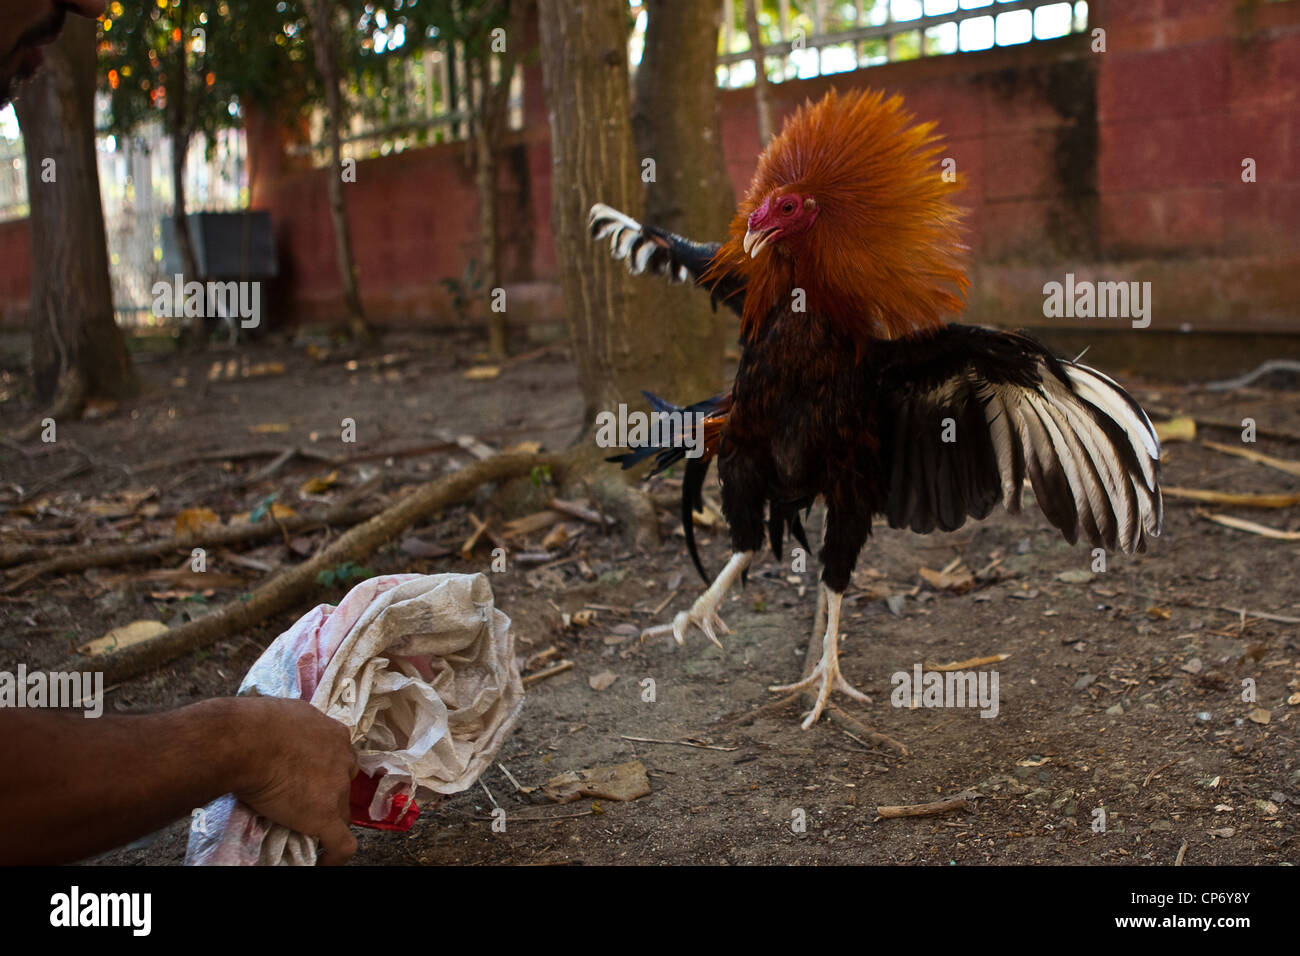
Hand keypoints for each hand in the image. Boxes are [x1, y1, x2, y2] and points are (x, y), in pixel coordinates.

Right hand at [226, 697, 358, 864]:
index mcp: (334, 734)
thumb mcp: (281, 714)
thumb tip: (277, 734)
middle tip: (304, 804)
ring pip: (340, 812)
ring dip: (325, 820)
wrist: (246, 740)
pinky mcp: (326, 815)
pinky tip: (323, 861)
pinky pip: (341, 843)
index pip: (338, 759)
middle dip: (327, 794)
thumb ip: (292, 727)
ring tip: (306, 831)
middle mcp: (343, 758)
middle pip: (342, 784)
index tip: (310, 781)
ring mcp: (337, 788)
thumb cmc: (252, 724)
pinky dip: (334, 856)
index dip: (326, 772)